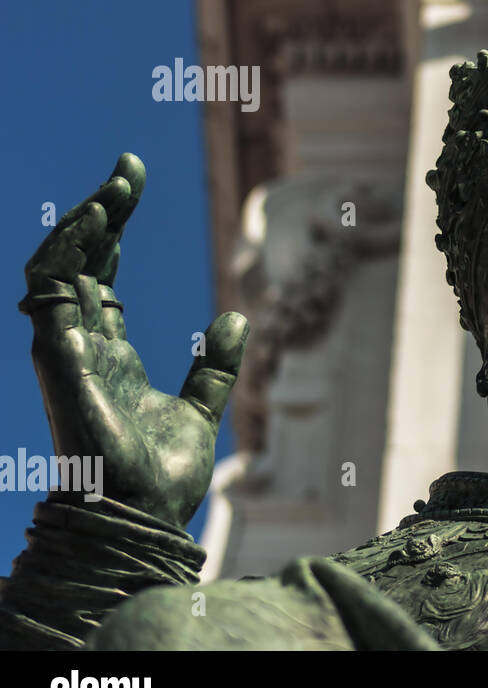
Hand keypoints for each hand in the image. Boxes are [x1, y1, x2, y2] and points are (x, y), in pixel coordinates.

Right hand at [21, 153, 247, 529]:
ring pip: (55, 270)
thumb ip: (214, 368)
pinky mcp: (60, 362)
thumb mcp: (200, 410)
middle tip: (129, 169)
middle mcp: (81, 346)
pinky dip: (68, 255)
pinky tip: (98, 222)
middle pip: (79, 263)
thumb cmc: (159, 477)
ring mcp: (66, 352)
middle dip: (100, 212)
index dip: (112, 231)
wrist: (143, 518)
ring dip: (83, 225)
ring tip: (115, 188)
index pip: (100, 277)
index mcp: (109, 353)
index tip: (131, 182)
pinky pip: (50, 296)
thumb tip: (238, 317)